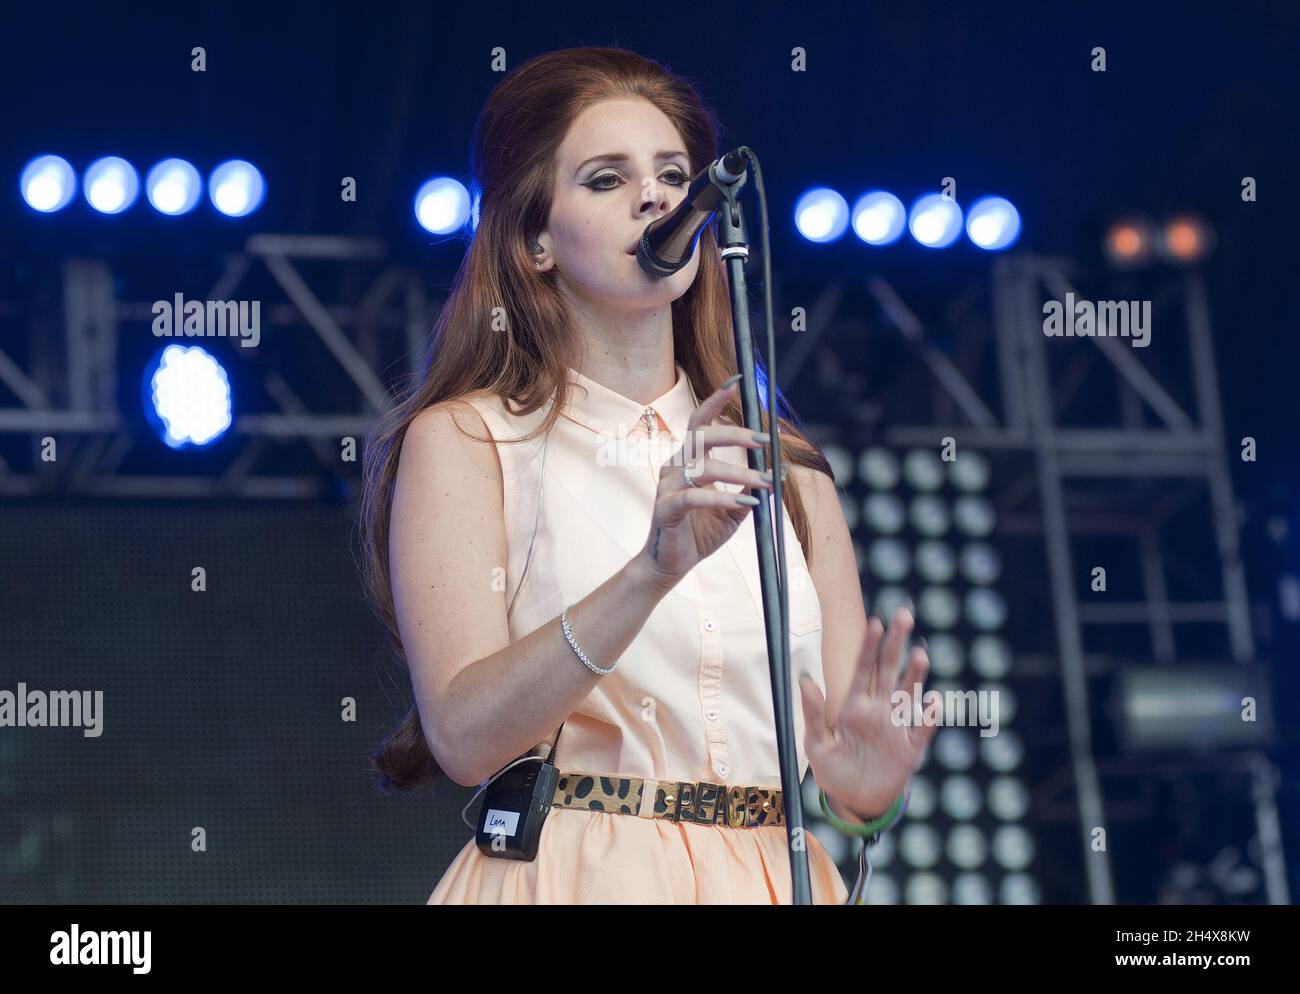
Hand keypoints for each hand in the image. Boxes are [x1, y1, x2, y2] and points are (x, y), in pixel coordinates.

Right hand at [635, 376, 774, 593]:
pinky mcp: (666, 510)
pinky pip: (695, 497)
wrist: (670, 566)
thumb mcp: (732, 511)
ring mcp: (668, 487)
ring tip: (766, 482)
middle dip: (735, 434)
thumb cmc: (698, 534)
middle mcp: (674, 467)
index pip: (700, 422)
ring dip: (740, 473)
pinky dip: (724, 497)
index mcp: (687, 461)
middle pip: (702, 437)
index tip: (737, 381)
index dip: (716, 400)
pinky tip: (749, 501)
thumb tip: (774, 476)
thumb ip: (747, 490)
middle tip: (764, 440)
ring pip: (704, 468)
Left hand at [799, 606, 937, 819]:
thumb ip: (812, 713)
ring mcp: (896, 728)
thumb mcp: (816, 744)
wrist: (855, 801)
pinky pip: (922, 730)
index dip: (869, 646)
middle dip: (896, 644)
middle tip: (904, 616)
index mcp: (854, 707)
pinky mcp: (910, 749)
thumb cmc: (833, 771)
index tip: (876, 621)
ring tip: (920, 653)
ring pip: (908, 694)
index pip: (863, 670)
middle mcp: (878, 711)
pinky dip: (928, 717)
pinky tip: (932, 701)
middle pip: (889, 671)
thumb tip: (805, 679)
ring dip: (915, 675)